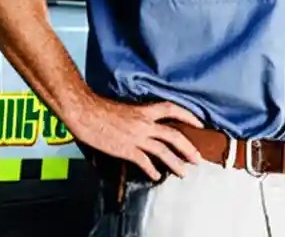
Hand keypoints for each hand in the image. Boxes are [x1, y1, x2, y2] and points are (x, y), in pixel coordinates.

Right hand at [68, 95, 205, 180]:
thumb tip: (148, 124)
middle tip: (197, 158)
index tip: (200, 124)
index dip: (188, 116)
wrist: (85, 112)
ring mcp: (136, 137)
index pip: (172, 109)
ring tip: (184, 172)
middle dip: (188, 148)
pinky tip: (156, 176)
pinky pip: (144, 161)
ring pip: (163, 151)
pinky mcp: (126, 149)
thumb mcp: (127, 108)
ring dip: (175, 163)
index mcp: (145, 110)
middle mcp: (144, 123)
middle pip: (173, 135)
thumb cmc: (101, 108)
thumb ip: (139, 116)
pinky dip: (152, 170)